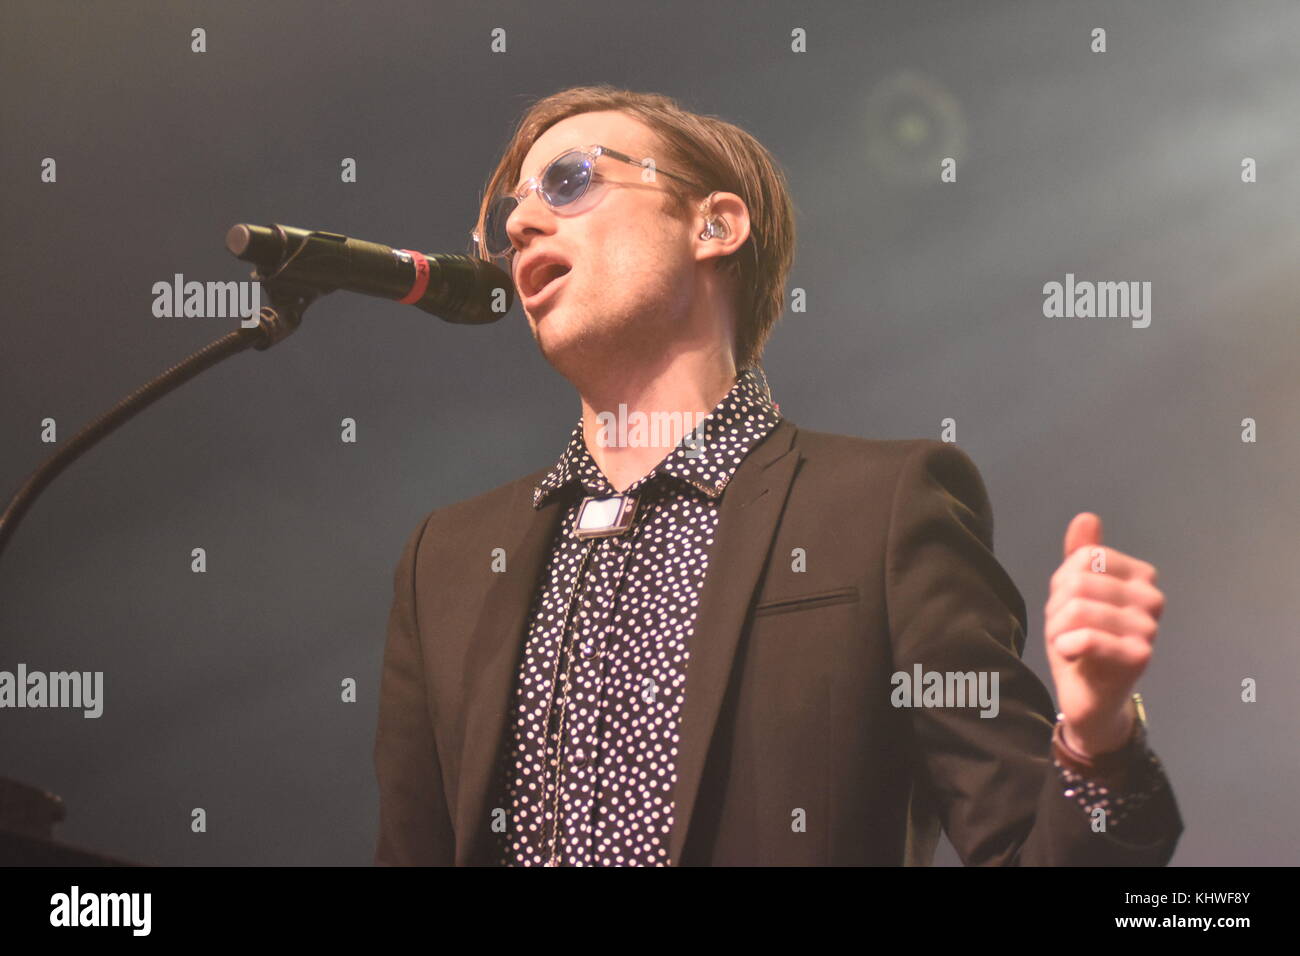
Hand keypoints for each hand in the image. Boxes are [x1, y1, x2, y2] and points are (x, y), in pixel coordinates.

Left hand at [1044, 513, 1163, 757]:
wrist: (1088, 694)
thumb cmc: (1082, 639)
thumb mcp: (1072, 594)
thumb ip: (1080, 556)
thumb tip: (1087, 517)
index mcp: (1140, 576)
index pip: (1085, 557)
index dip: (1063, 583)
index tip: (1069, 607)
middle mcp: (1152, 597)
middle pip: (1078, 582)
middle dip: (1058, 609)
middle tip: (1068, 631)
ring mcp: (1149, 627)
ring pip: (1077, 608)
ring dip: (1058, 630)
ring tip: (1070, 644)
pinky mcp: (1140, 656)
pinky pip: (1088, 637)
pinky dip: (1067, 646)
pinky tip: (1072, 655)